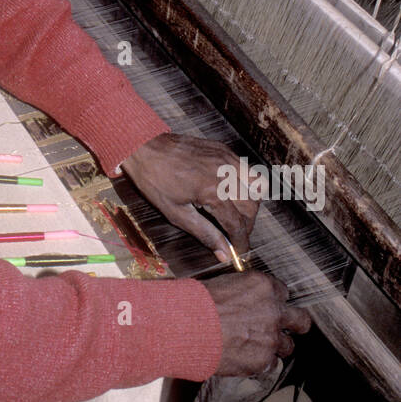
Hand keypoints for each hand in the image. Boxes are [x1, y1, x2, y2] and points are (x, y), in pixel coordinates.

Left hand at [121, 132, 258, 261]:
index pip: (237, 223)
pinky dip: (246, 183)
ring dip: (252, 204)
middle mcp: (225, 173)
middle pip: (252, 206)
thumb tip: (224, 253)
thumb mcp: (176, 213)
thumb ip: (204, 233)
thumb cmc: (155, 181)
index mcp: (212, 191)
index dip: (241, 242)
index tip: (240, 252)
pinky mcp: (224, 149)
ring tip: (237, 214)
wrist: (145, 148)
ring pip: (258, 185)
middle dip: (248, 225)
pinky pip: (247, 168)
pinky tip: (232, 191)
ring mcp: (226, 158)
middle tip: (236, 234)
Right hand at [203, 272, 310, 375]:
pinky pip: (271, 364)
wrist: (185, 327)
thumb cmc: (197, 302)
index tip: (268, 307)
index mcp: (263, 285)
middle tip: (287, 329)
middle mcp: (273, 310)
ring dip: (275, 346)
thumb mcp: (223, 284)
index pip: (283, 292)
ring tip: (257, 347)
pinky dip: (260, 362)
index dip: (275, 301)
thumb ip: (244, 292)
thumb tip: (246, 301)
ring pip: (288, 346)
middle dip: (295, 325)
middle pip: (301, 320)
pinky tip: (244, 357)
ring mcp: (270, 337)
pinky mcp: (263, 360)